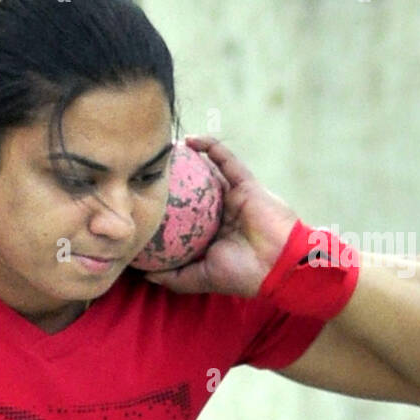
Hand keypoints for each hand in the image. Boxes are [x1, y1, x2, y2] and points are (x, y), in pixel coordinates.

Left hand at [141, 135, 299, 296]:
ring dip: (189, 159)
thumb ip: (172, 276)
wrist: (276, 264)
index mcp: (210, 235)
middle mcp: (221, 214)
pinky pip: (227, 160)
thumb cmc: (239, 274)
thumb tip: (143, 274)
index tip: (142, 201)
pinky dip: (211, 147)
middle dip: (174, 180)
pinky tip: (190, 140)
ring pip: (208, 172)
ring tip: (166, 148)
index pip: (183, 218)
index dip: (165, 209)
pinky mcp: (246, 184)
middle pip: (193, 192)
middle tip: (149, 170)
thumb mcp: (198, 279)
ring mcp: (233, 197)